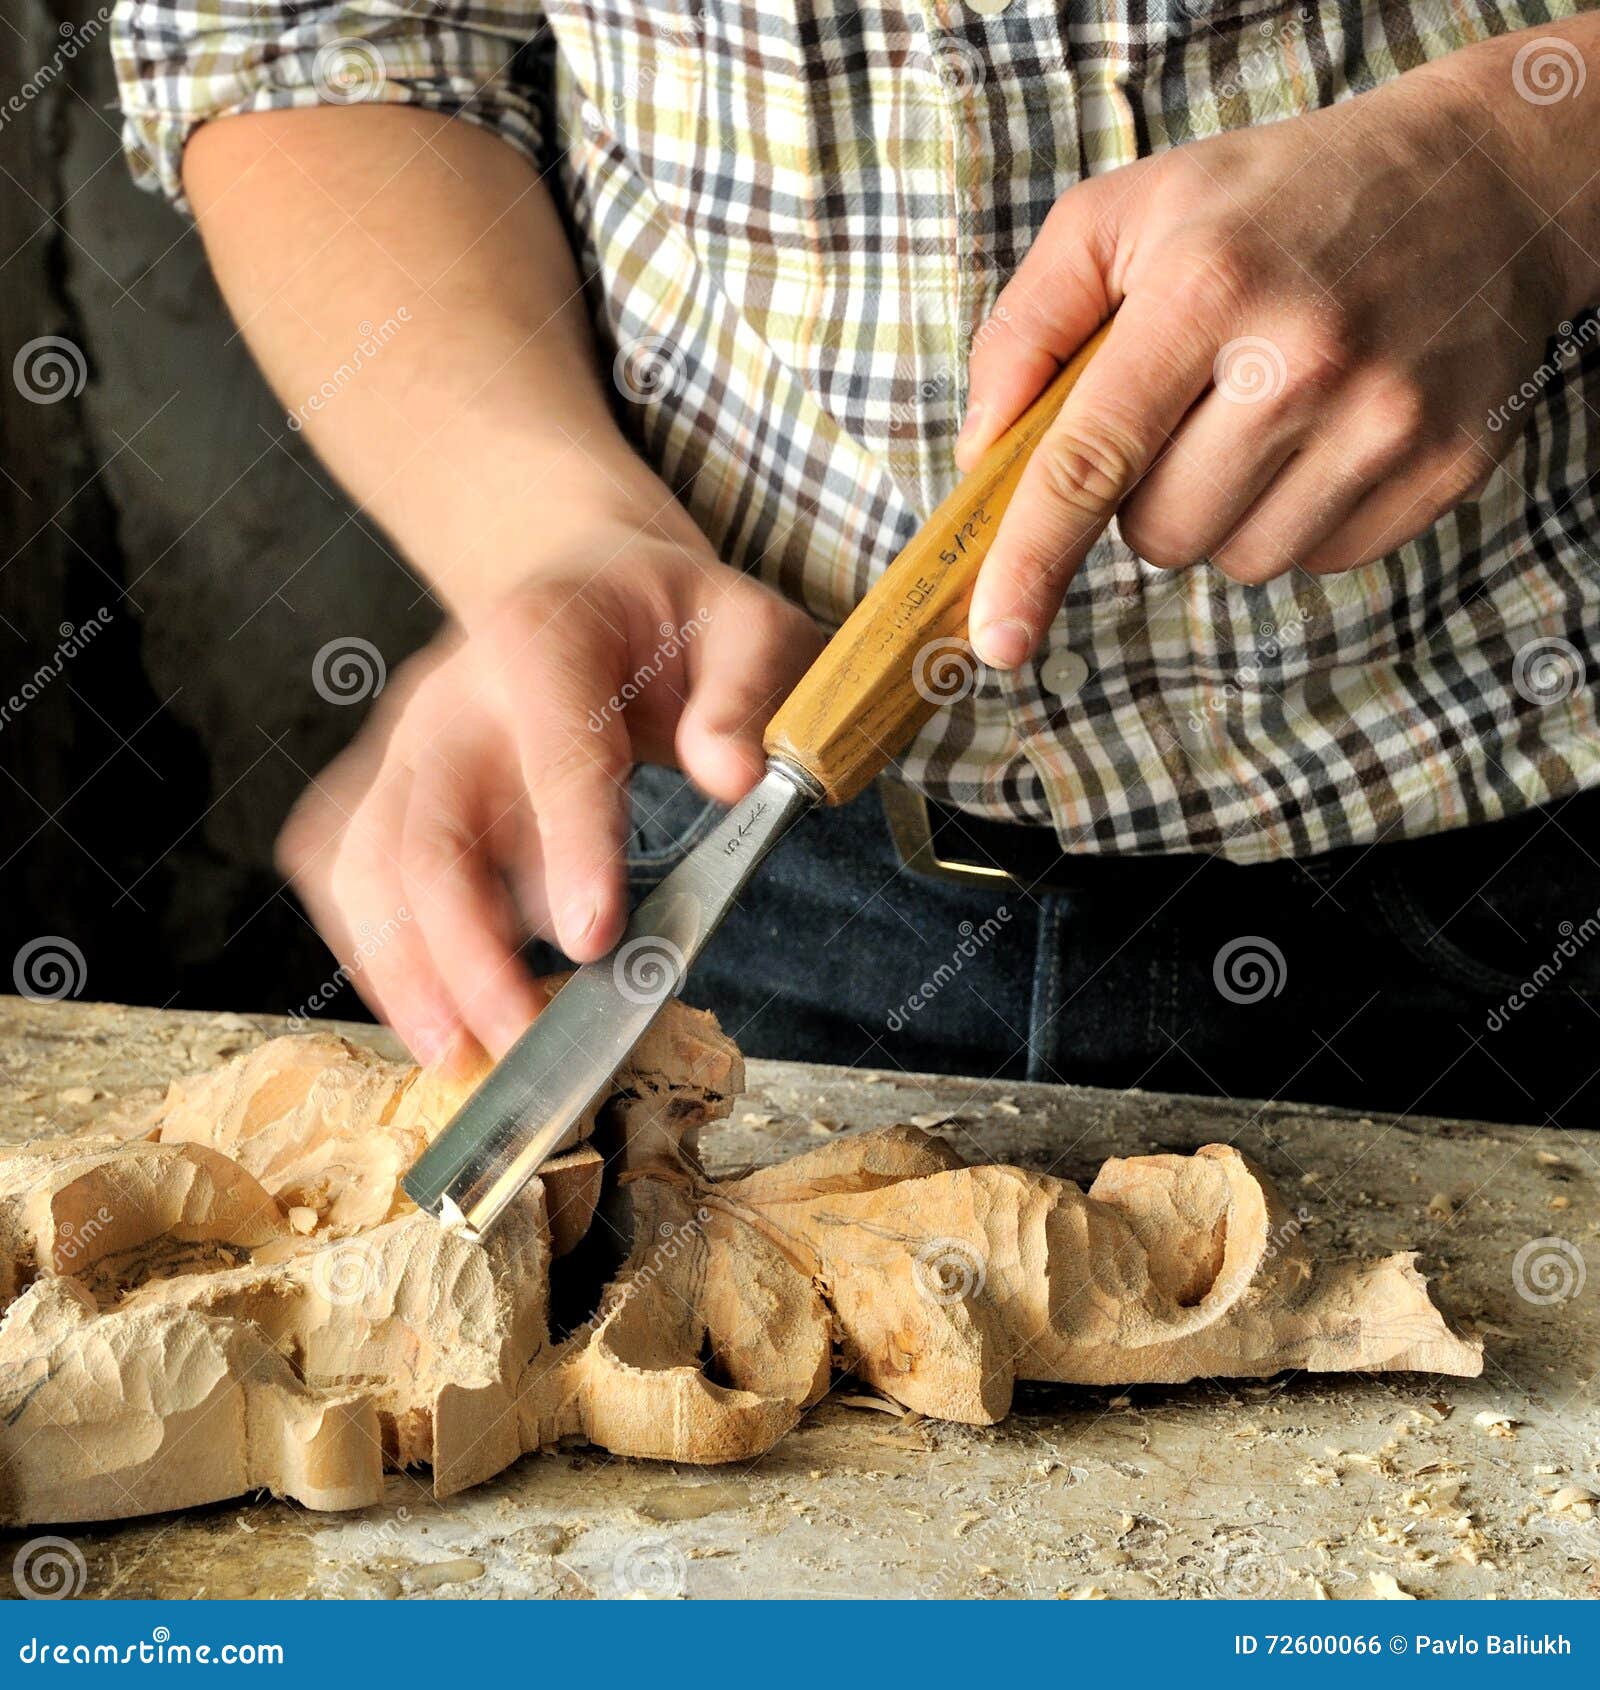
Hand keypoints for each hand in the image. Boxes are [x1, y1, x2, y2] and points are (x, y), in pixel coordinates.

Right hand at [277, 508, 821, 1064]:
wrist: (578, 584)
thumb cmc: (669, 618)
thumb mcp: (744, 622)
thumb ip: (747, 688)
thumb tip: (732, 774)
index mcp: (542, 636)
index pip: (552, 749)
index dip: (569, 846)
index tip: (592, 940)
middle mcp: (450, 692)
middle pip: (429, 825)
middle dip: (464, 946)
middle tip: (521, 1040)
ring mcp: (404, 741)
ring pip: (368, 860)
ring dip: (402, 966)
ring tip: (458, 1054)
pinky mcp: (383, 784)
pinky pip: (344, 870)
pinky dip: (369, 946)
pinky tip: (421, 1008)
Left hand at [956, 27, 1594, 669]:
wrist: (1478, 178)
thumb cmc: (1270, 204)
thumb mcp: (1127, 213)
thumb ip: (1028, 327)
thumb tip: (983, 455)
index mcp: (1206, 286)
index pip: (1091, 458)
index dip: (1031, 559)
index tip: (996, 639)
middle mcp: (1304, 359)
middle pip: (1160, 534)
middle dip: (1146, 497)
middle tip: (1189, 409)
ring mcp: (1387, 420)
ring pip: (1238, 561)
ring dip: (1225, 511)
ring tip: (1265, 411)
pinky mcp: (1446, 467)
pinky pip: (1319, 561)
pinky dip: (1300, 517)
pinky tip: (1327, 433)